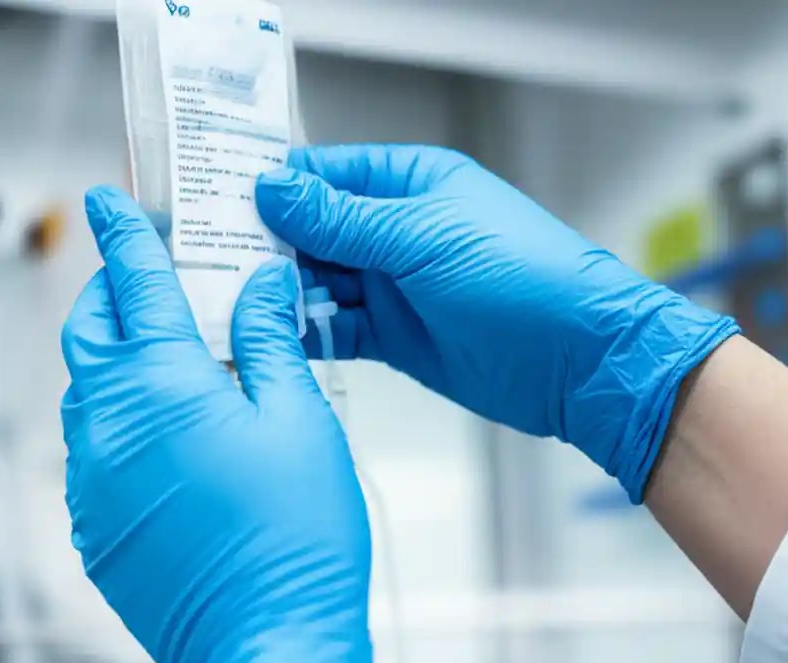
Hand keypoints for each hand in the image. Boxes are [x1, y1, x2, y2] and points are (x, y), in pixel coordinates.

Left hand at [61, 187, 377, 662]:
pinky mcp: (91, 525)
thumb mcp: (298, 419)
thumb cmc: (296, 538)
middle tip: (150, 282)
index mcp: (161, 383)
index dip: (121, 232)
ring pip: (87, 393)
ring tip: (174, 364)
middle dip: (111, 293)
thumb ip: (267, 340)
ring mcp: (90, 479)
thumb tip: (259, 283)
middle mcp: (107, 424)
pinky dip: (120, 426)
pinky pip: (91, 452)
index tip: (104, 200)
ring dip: (118, 362)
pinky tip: (170, 442)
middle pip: (90, 330)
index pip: (132, 281)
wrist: (268, 642)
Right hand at [256, 145, 738, 502]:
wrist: (580, 363)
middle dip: (266, 243)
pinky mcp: (394, 337)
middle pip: (312, 230)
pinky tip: (270, 335)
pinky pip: (335, 328)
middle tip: (208, 258)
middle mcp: (397, 230)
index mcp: (410, 183)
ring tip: (230, 301)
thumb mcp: (422, 237)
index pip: (325, 174)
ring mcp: (394, 285)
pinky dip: (305, 331)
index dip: (273, 185)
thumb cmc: (524, 279)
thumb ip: (342, 218)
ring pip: (317, 281)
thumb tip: (273, 187)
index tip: (217, 198)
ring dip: (280, 291)